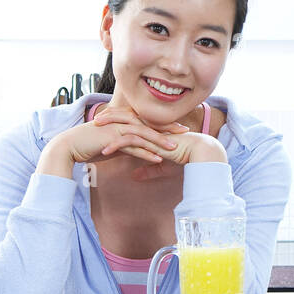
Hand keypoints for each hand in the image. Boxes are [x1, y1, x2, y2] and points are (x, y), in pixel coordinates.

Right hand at [39, 107, 188, 178]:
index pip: (147, 121)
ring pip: (143, 134)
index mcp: (123, 120)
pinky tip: (158, 159)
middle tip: (185, 131)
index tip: (178, 127)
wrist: (70, 146)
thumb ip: (126, 143)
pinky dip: (146, 152)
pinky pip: (133, 146)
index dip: (163, 123)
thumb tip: (138, 149)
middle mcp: (122, 122)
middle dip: (168, 128)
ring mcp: (117, 129)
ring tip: (174, 148)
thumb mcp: (113, 143)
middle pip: (149, 124)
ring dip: (159, 141)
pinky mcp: (112, 139)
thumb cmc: (90, 145)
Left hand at [89, 103, 226, 181]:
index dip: (119, 119)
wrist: (200, 154)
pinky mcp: (152, 141)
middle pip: (126, 117)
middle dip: (110, 117)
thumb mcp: (163, 166)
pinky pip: (130, 141)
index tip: (107, 122)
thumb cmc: (186, 158)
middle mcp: (151, 128)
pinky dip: (116, 145)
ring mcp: (151, 133)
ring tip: (93, 132)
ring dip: (108, 128)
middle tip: (95, 120)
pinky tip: (104, 151)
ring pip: (125, 126)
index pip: (133, 119)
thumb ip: (148, 170)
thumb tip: (135, 176)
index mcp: (154, 129)